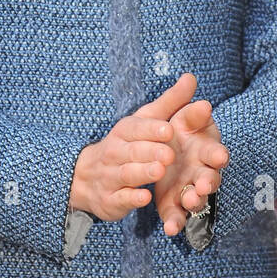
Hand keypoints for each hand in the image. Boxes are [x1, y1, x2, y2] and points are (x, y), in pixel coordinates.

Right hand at [69, 72, 227, 233]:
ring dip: (143, 172)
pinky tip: (145, 197)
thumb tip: (191, 78)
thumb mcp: (145, 121)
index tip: (169, 130)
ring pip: (127, 173)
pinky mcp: (110, 200)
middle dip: (150, 152)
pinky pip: (120, 198)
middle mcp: (115, 152)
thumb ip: (170, 102)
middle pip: (132, 151)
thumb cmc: (125, 145)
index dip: (152, 130)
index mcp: (124, 131)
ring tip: (160, 171)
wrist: (85, 177)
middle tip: (169, 154)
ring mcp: (110, 176)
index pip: (136, 128)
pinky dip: (131, 198)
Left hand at [149, 72, 228, 236]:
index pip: (215, 151)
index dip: (217, 154)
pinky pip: (176, 216)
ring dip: (193, 202)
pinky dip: (175, 223)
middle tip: (202, 185)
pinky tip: (170, 229)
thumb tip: (190, 78)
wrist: (148, 155)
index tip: (218, 156)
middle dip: (208, 182)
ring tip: (187, 202)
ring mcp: (187, 189)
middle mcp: (200, 170)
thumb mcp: (173, 116)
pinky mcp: (173, 205)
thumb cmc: (170, 132)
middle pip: (209, 178)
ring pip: (195, 199)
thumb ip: (181, 103)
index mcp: (203, 148)